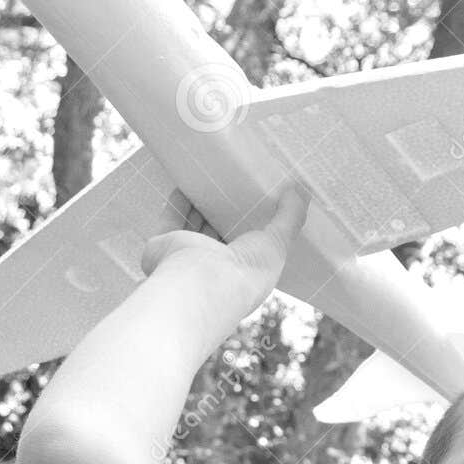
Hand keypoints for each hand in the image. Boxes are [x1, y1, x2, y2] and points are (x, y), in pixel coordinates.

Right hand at [140, 186, 309, 319]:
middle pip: (218, 238)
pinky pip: (170, 218)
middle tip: (233, 187)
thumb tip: (300, 192)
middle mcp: (211, 272)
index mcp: (240, 278)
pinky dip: (177, 201)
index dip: (253, 229)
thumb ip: (289, 218)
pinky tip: (186, 181)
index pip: (247, 251)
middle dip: (224, 215)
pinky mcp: (163, 247)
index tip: (258, 203)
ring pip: (192, 228)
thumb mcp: (277, 244)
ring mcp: (185, 261)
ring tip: (210, 180)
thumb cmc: (244, 275)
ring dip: (200, 205)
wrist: (199, 284)